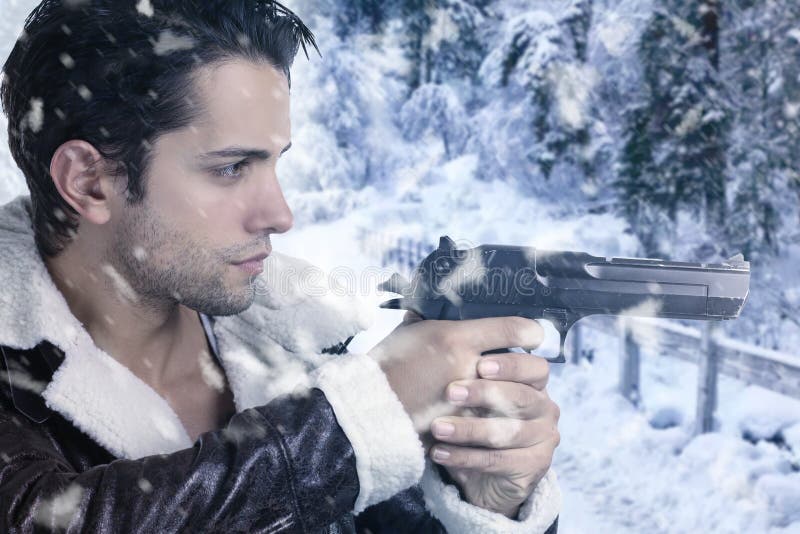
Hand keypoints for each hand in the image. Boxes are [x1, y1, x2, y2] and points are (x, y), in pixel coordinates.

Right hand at [367, 311, 545, 433]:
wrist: (367, 411)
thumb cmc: (384, 367)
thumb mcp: (407, 334)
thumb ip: (428, 321)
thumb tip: (433, 308)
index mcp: (456, 338)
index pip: (513, 328)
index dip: (529, 330)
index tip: (533, 334)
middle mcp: (470, 368)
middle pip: (525, 365)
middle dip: (530, 366)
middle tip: (528, 364)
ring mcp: (473, 402)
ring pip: (517, 396)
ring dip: (519, 394)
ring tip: (516, 391)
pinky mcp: (467, 428)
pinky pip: (499, 421)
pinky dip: (502, 418)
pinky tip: (500, 415)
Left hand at [428, 351, 559, 517]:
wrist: (482, 474)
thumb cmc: (473, 418)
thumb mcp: (471, 392)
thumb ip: (466, 367)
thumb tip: (433, 338)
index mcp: (534, 382)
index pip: (534, 367)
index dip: (510, 365)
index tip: (480, 365)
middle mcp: (545, 408)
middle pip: (520, 397)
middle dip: (484, 393)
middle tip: (451, 392)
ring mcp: (543, 439)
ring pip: (507, 432)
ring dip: (468, 429)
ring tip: (437, 427)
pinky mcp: (533, 467)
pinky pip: (497, 460)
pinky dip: (465, 457)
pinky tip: (439, 452)